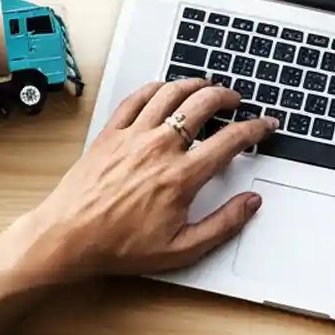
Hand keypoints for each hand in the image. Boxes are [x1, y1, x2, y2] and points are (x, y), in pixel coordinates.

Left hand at [0, 79, 274, 334]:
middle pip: (203, 104)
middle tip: (235, 99)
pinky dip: (155, 87)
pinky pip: (136, 98)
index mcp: (182, 176)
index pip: (230, 140)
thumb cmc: (119, 246)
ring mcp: (133, 136)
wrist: (69, 237)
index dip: (255, 129)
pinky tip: (164, 89)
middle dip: (226, 96)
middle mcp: (160, 148)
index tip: (265, 125)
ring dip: (194, 84)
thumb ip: (223, 224)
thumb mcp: (181, 249)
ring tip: (206, 86)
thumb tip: (250, 204)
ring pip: (171, 93)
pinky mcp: (110, 133)